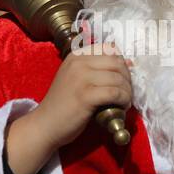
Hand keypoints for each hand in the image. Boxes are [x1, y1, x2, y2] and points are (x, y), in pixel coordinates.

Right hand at [6, 43, 132, 173]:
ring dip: (127, 92)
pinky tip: (122, 107)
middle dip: (127, 78)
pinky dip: (123, 100)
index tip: (123, 78)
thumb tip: (126, 64)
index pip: (109, 49)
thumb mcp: (75, 78)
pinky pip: (115, 93)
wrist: (45, 124)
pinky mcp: (85, 95)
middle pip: (116, 63)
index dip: (122, 63)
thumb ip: (95, 69)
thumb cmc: (63, 104)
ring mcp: (81, 78)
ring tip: (125, 102)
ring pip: (118, 79)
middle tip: (126, 93)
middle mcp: (78, 63)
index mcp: (76, 56)